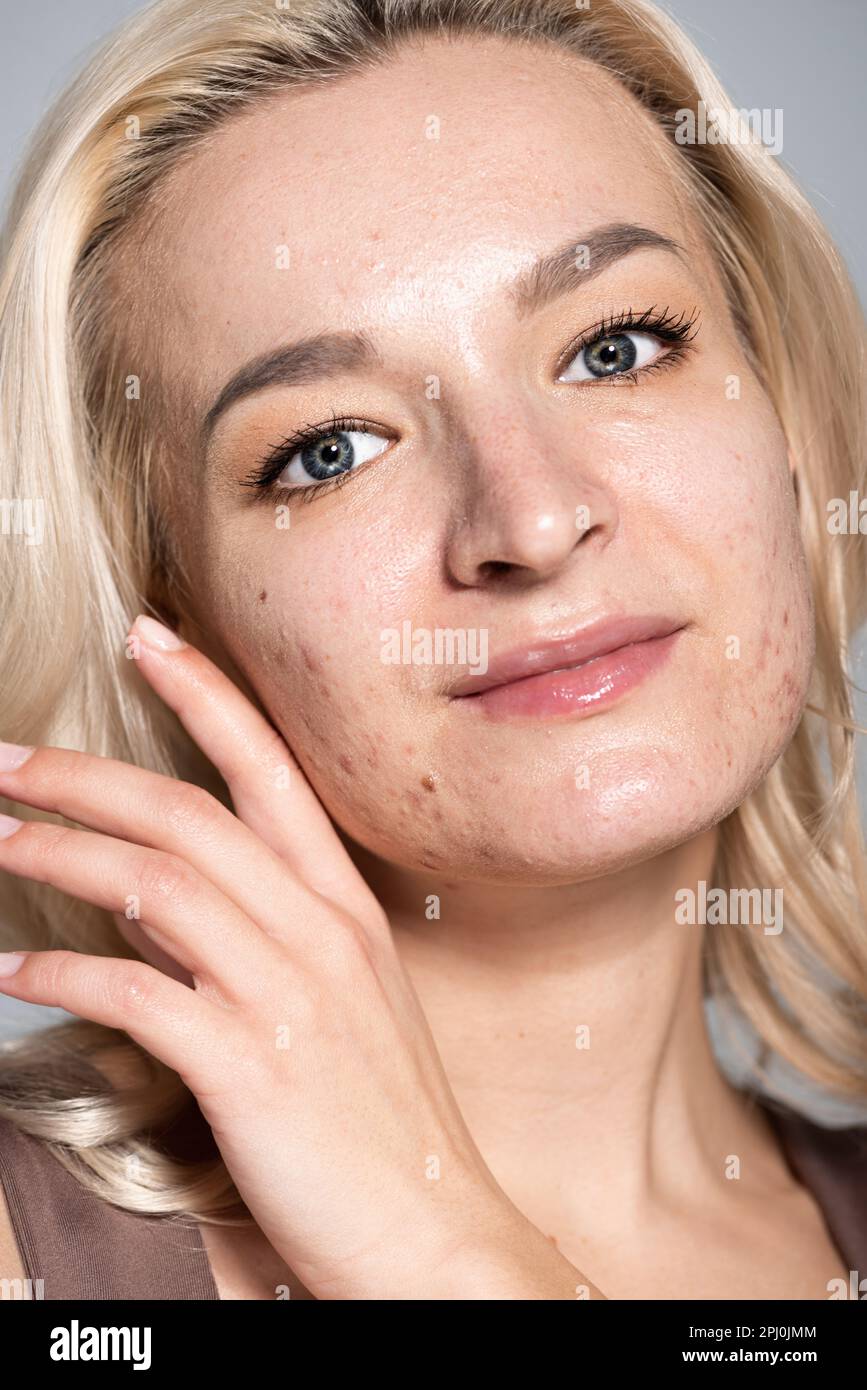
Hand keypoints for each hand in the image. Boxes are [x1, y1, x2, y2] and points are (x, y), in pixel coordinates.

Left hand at [0, 615, 604, 1299]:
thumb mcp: (344, 1006)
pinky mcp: (251, 1068)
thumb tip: (168, 906)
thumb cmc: (385, 1123)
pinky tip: (12, 973)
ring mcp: (289, 996)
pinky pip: (137, 995)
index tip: (148, 638)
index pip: (271, 772)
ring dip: (62, 854)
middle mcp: (319, 932)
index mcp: (344, 908)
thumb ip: (267, 941)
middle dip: (88, 774)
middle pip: (189, 816)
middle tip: (7, 756)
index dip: (207, 697)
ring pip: (156, 886)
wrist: (436, 1235)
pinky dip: (64, 973)